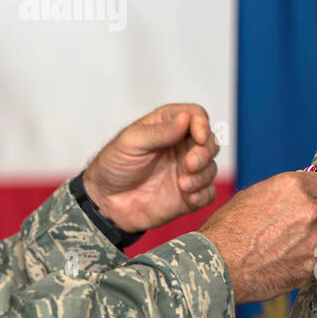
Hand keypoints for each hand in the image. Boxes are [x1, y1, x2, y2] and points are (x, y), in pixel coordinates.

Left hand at [81, 103, 219, 232]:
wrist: (105, 201)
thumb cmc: (114, 165)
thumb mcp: (131, 142)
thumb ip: (159, 132)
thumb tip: (186, 119)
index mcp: (167, 126)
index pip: (196, 115)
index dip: (202, 124)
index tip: (199, 137)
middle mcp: (181, 146)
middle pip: (209, 141)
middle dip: (204, 152)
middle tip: (190, 163)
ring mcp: (186, 170)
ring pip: (211, 167)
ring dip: (202, 175)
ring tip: (182, 184)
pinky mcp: (188, 194)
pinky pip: (208, 193)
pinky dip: (203, 194)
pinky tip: (188, 197)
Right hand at [199, 171, 316, 303]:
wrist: (218, 265)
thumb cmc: (227, 230)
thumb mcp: (252, 196)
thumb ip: (283, 192)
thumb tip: (302, 191)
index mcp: (292, 187)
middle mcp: (308, 210)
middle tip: (304, 223)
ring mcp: (313, 239)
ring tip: (290, 244)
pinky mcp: (312, 265)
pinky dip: (309, 259)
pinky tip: (288, 259)